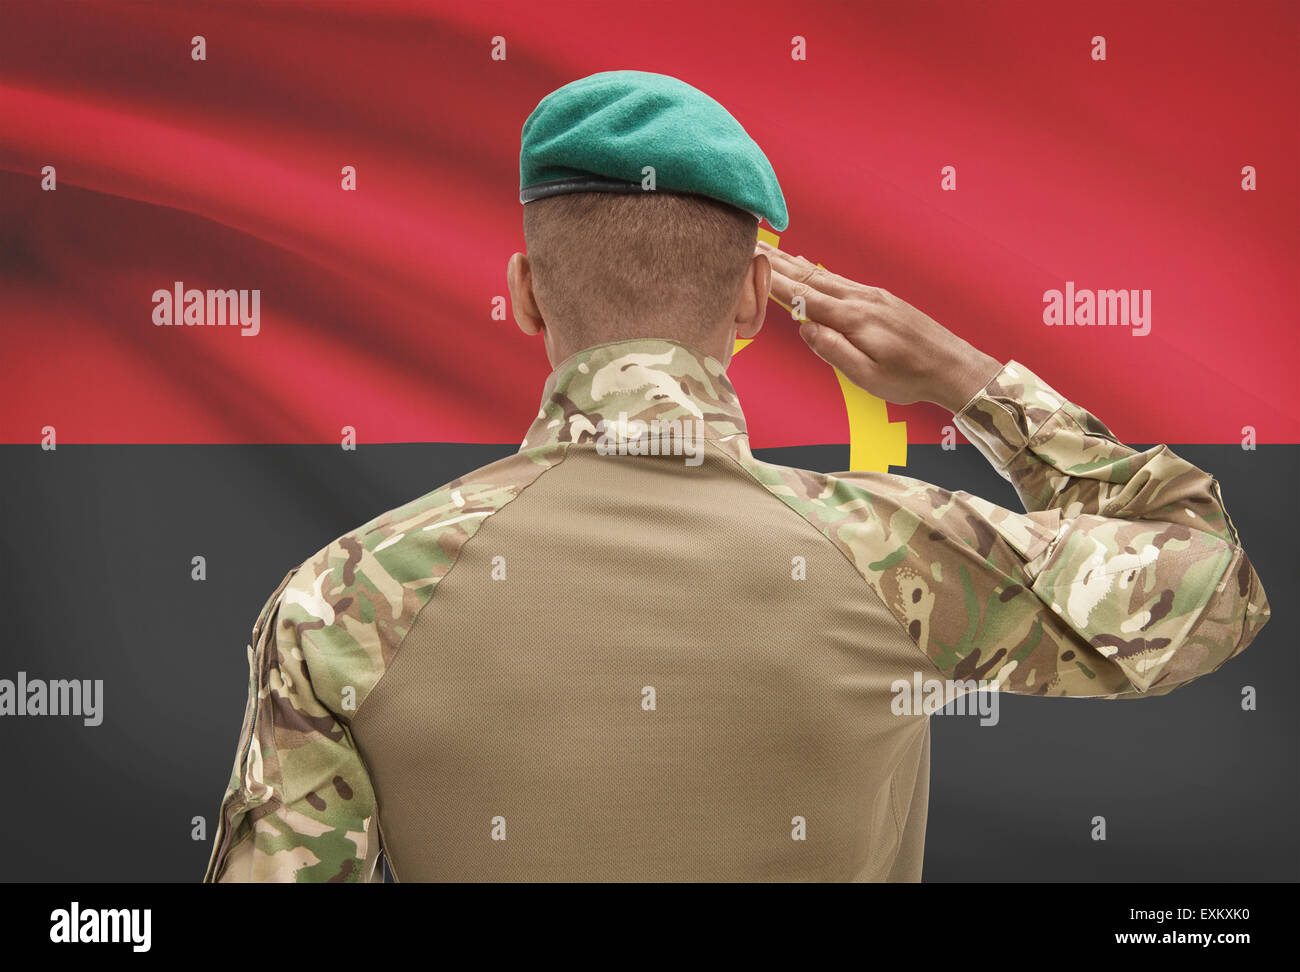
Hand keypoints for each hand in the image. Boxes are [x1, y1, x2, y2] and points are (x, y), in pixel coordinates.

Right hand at [758, 240, 1002, 412]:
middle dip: (776, 261)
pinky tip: (807, 268)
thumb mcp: (867, 376)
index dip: (772, 280)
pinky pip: (838, 280)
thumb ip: (833, 351)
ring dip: (793, 262)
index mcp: (853, 319)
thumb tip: (805, 328)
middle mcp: (861, 299)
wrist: (952, 366)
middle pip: (809, 277)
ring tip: (769, 250)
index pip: (803, 296)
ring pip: (823, 275)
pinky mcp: (880, 299)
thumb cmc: (909, 378)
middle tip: (749, 243)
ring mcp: (871, 296)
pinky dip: (815, 271)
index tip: (747, 263)